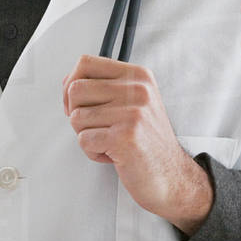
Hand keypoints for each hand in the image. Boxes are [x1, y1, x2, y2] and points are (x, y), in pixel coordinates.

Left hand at [63, 55, 212, 234]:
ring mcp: (132, 113)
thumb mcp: (134, 103)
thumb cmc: (148, 142)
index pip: (86, 63)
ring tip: (111, 142)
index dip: (71, 83)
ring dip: (87, 136)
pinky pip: (83, 140)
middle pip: (75, 90)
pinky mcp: (124, 137)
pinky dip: (92, 152)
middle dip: (77, 113)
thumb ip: (104, 87)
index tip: (77, 102)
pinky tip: (113, 155)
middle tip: (98, 128)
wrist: (172, 177)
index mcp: (138, 76)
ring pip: (76, 117)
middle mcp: (137, 90)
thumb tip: (67, 81)